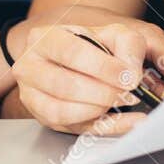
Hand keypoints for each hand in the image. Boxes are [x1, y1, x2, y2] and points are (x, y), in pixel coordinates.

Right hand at [12, 19, 163, 134]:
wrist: (70, 61)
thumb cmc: (92, 47)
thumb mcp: (111, 35)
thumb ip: (127, 45)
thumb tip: (134, 73)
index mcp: (44, 38)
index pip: (71, 52)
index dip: (103, 67)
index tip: (130, 77)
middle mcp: (30, 66)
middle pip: (64, 84)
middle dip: (103, 92)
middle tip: (130, 94)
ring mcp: (31, 94)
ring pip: (61, 110)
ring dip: (99, 110)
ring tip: (124, 103)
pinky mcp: (42, 117)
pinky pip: (70, 128)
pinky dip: (103, 127)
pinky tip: (127, 121)